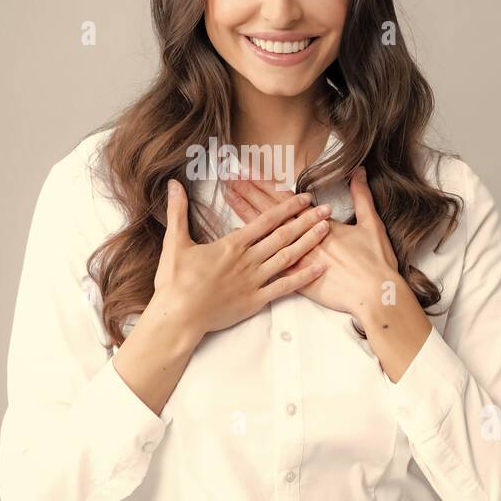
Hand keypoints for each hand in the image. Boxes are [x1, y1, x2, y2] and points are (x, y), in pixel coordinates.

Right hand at [150, 179, 333, 337]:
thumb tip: (173, 184)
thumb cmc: (175, 281)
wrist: (178, 316)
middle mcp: (248, 259)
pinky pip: (284, 287)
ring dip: (309, 242)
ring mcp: (254, 280)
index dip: (287, 207)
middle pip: (283, 235)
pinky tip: (319, 269)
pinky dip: (303, 277)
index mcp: (232, 244)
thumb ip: (178, 211)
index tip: (303, 198)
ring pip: (288, 257)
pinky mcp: (255, 300)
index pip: (266, 220)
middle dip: (306, 220)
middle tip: (326, 209)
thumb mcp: (175, 242)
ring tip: (326, 229)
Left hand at [223, 166, 400, 321]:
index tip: (248, 173)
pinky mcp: (297, 281)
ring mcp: (298, 261)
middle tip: (229, 180)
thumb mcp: (372, 224)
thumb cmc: (376, 261)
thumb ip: (362, 196)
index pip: (285, 201)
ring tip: (228, 199)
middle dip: (248, 195)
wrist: (376, 294)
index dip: (266, 187)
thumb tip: (359, 172)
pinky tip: (237, 244)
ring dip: (246, 216)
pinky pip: (268, 264)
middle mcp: (303, 240)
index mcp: (319, 225)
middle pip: (269, 214)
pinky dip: (253, 253)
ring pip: (265, 236)